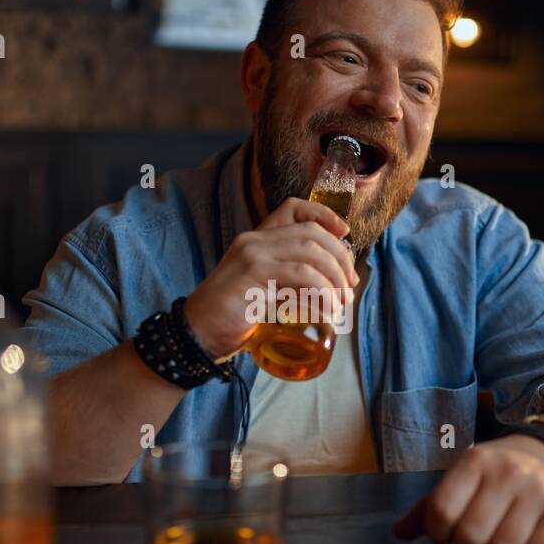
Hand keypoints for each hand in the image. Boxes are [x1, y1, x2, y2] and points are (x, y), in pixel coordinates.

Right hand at [182, 197, 357, 358]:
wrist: (195, 335)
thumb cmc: (229, 319)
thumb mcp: (261, 291)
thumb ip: (286, 282)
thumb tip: (326, 288)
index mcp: (255, 239)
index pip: (294, 208)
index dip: (325, 215)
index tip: (345, 235)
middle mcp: (253, 240)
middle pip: (312, 232)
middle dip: (340, 258)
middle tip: (349, 287)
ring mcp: (252, 255)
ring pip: (311, 252)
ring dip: (334, 278)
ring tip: (340, 303)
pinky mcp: (253, 275)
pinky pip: (301, 275)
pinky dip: (322, 292)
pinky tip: (328, 309)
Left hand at [392, 435, 543, 543]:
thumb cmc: (497, 475)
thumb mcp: (463, 480)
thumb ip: (429, 507)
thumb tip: (398, 532)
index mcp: (474, 462)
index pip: (441, 512)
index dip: (437, 534)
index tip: (445, 535)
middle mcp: (507, 471)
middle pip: (471, 536)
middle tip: (478, 536)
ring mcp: (538, 488)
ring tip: (503, 534)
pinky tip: (529, 536)